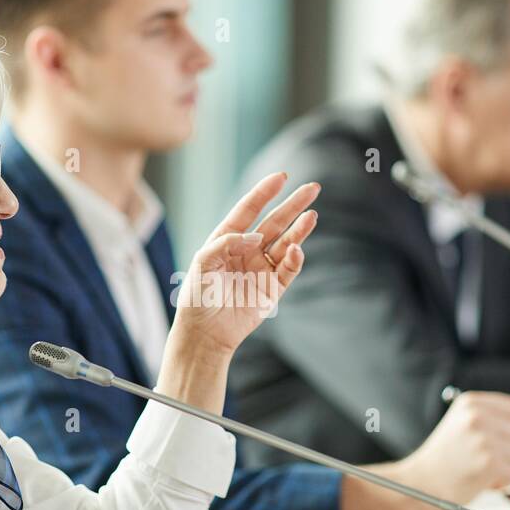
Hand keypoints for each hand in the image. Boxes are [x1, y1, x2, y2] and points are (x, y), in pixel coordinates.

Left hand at [169, 172, 318, 358]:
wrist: (204, 333)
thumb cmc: (197, 297)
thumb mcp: (202, 263)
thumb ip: (225, 243)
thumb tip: (255, 236)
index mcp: (228, 239)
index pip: (249, 209)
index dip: (265, 192)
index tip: (281, 177)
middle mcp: (248, 250)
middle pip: (275, 221)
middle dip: (293, 205)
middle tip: (312, 188)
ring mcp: (262, 268)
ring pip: (287, 242)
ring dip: (300, 229)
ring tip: (312, 215)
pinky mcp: (273, 288)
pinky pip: (289, 270)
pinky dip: (295, 259)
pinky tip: (296, 249)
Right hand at [398, 391, 509, 503]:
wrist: (421, 481)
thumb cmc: (445, 455)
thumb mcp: (466, 423)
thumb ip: (499, 412)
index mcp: (472, 402)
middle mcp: (477, 416)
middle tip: (490, 459)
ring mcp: (483, 439)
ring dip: (508, 467)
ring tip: (483, 469)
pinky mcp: (488, 462)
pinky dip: (502, 481)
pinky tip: (483, 480)